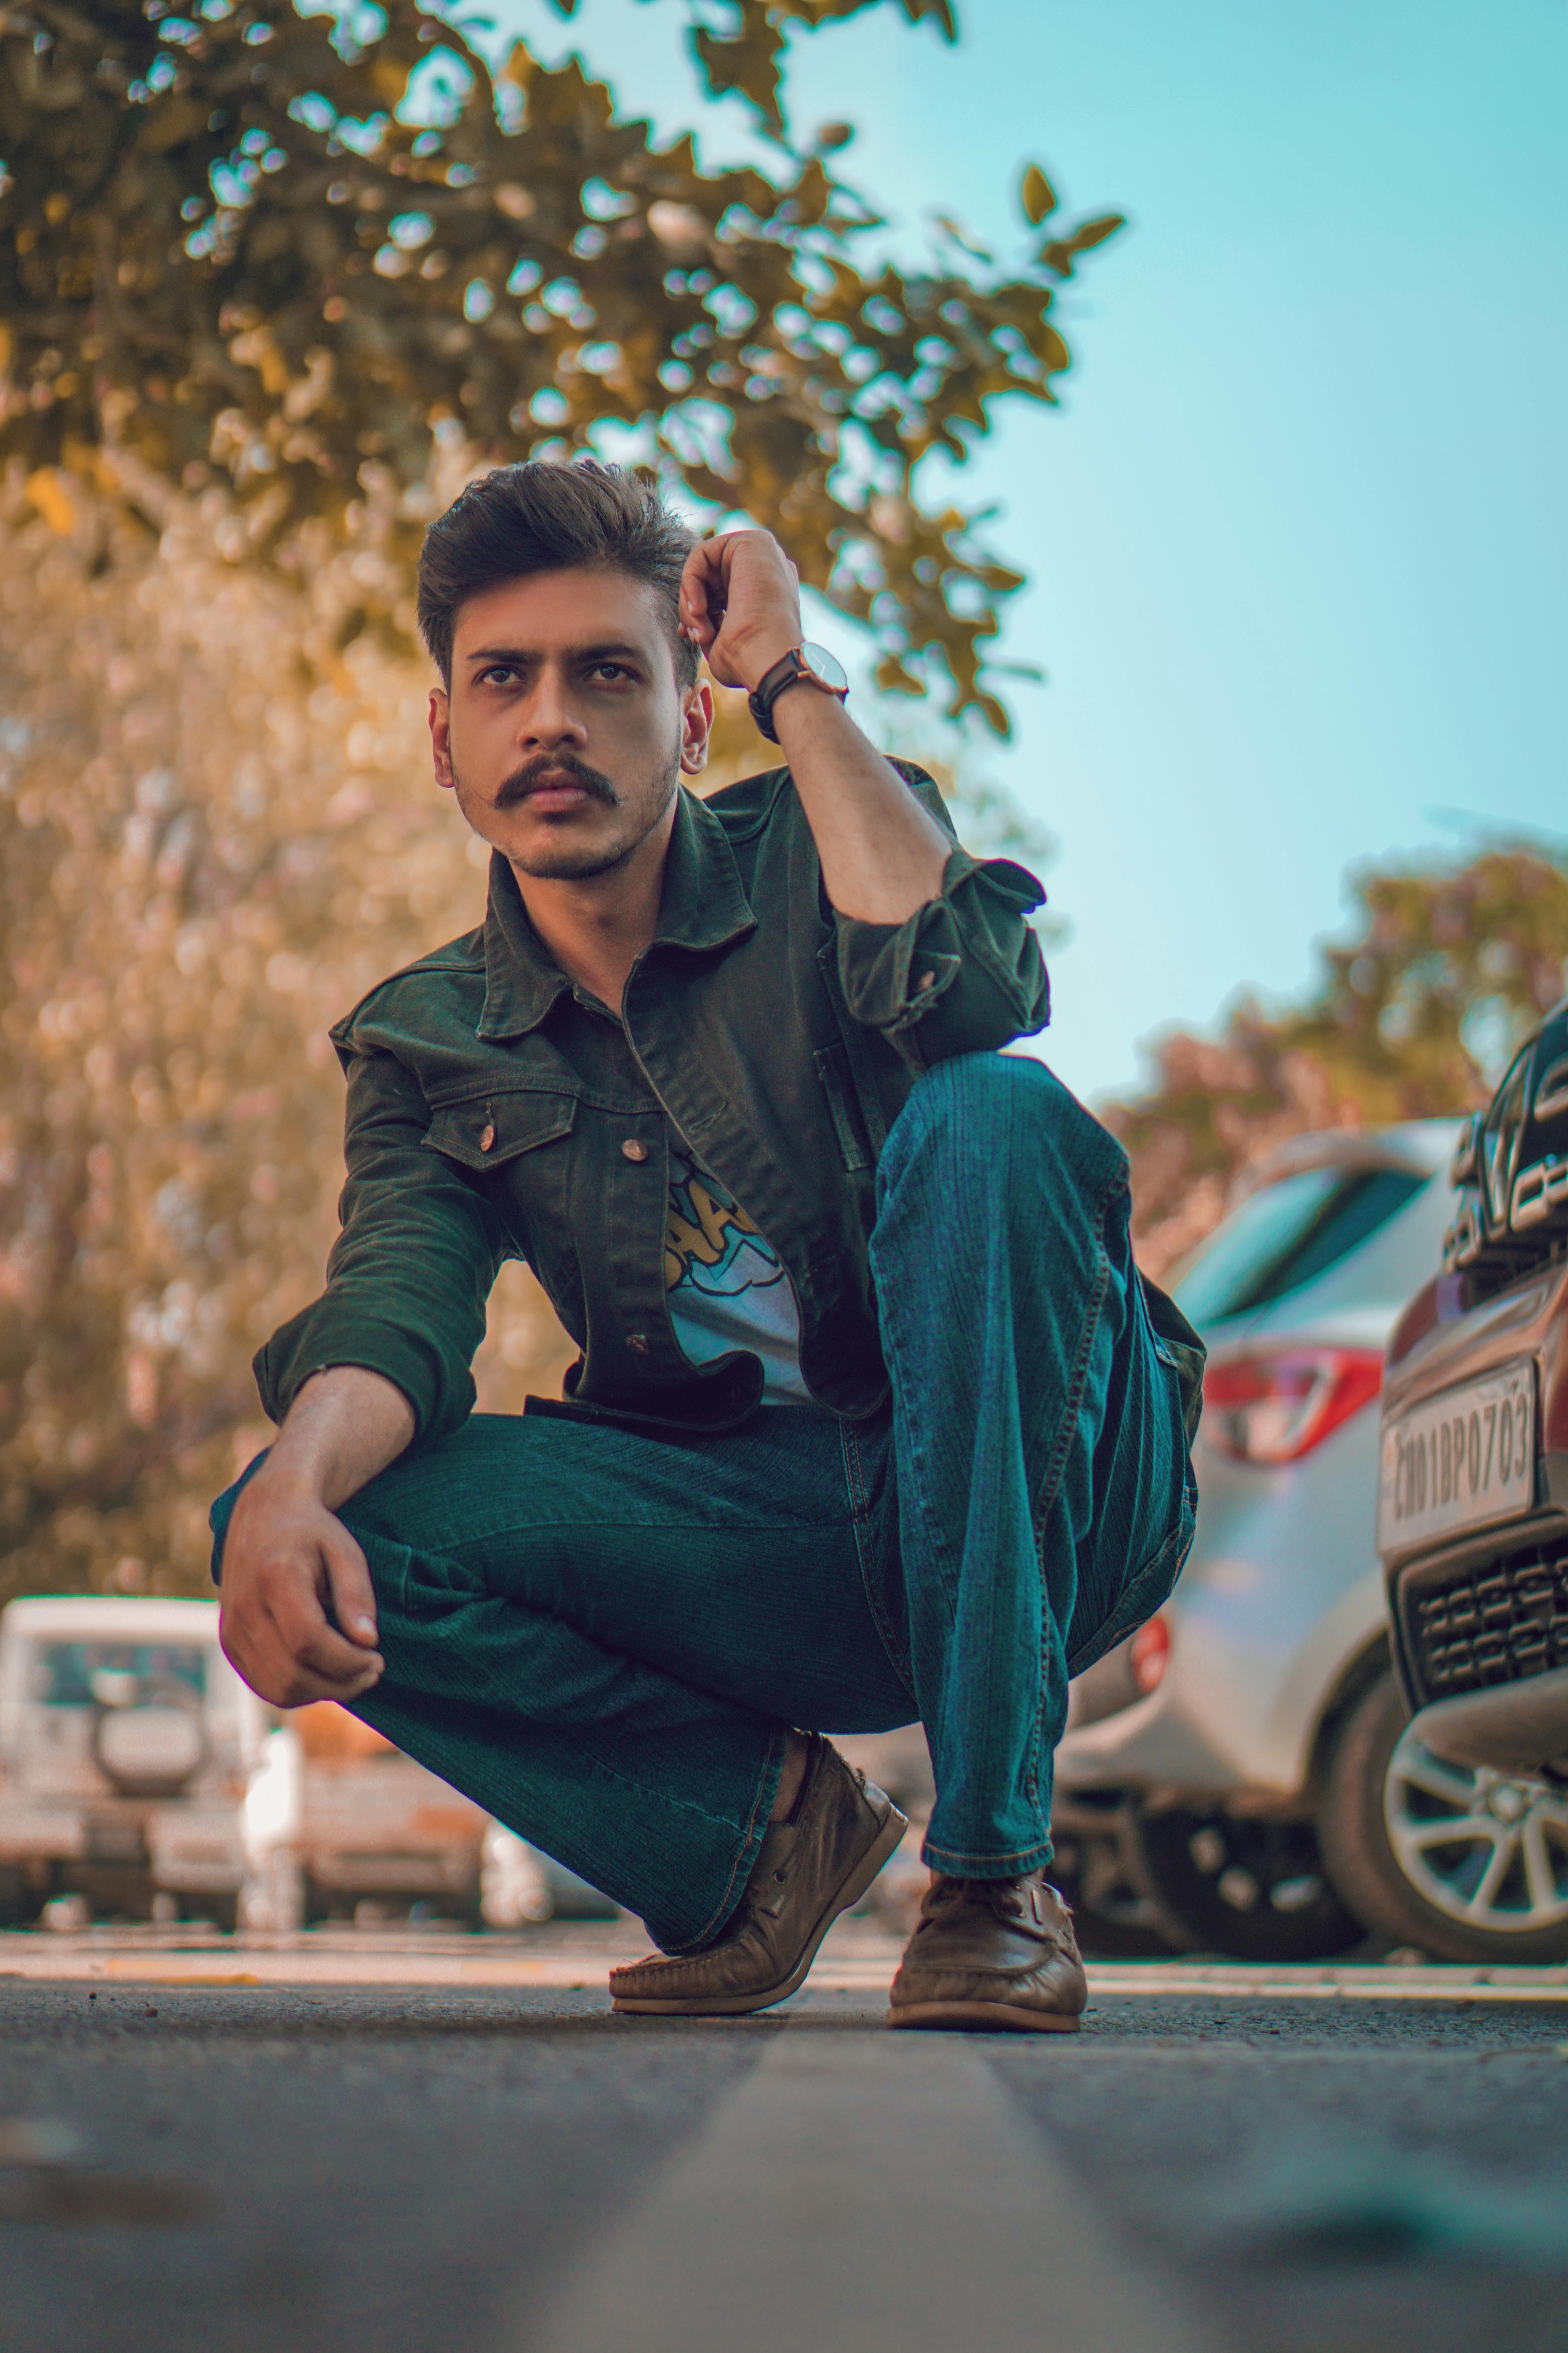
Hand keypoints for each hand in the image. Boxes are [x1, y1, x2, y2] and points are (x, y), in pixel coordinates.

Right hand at [219, 1467, 384, 1709]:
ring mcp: (231, 1629)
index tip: (377, 1658)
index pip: (308, 1640)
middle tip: (372, 1671)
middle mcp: (244, 1607)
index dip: (347, 1662)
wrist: (262, 1516)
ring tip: (353, 1676)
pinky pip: (263, 1685)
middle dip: (340, 1683)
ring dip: (321, 1692)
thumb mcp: (345, 1550)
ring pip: (276, 1688)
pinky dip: (298, 1690)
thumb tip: (368, 1641)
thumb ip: (356, 1594)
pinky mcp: (229, 1643)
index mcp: (274, 1577)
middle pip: (291, 1672)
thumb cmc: (312, 1533)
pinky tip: (325, 1673)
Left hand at [678, 528, 801, 692]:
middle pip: (710, 577)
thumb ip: (709, 622)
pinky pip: (702, 555)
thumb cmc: (749, 661)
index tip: (691, 636)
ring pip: (704, 566)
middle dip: (691, 606)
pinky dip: (690, 582)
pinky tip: (698, 609)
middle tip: (692, 635)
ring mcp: (764, 554)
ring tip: (699, 629)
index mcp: (767, 592)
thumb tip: (689, 619)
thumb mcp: (722, 641)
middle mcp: (768, 570)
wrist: (768, 660)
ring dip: (690, 599)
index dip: (699, 611)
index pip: (720, 591)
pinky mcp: (753, 542)